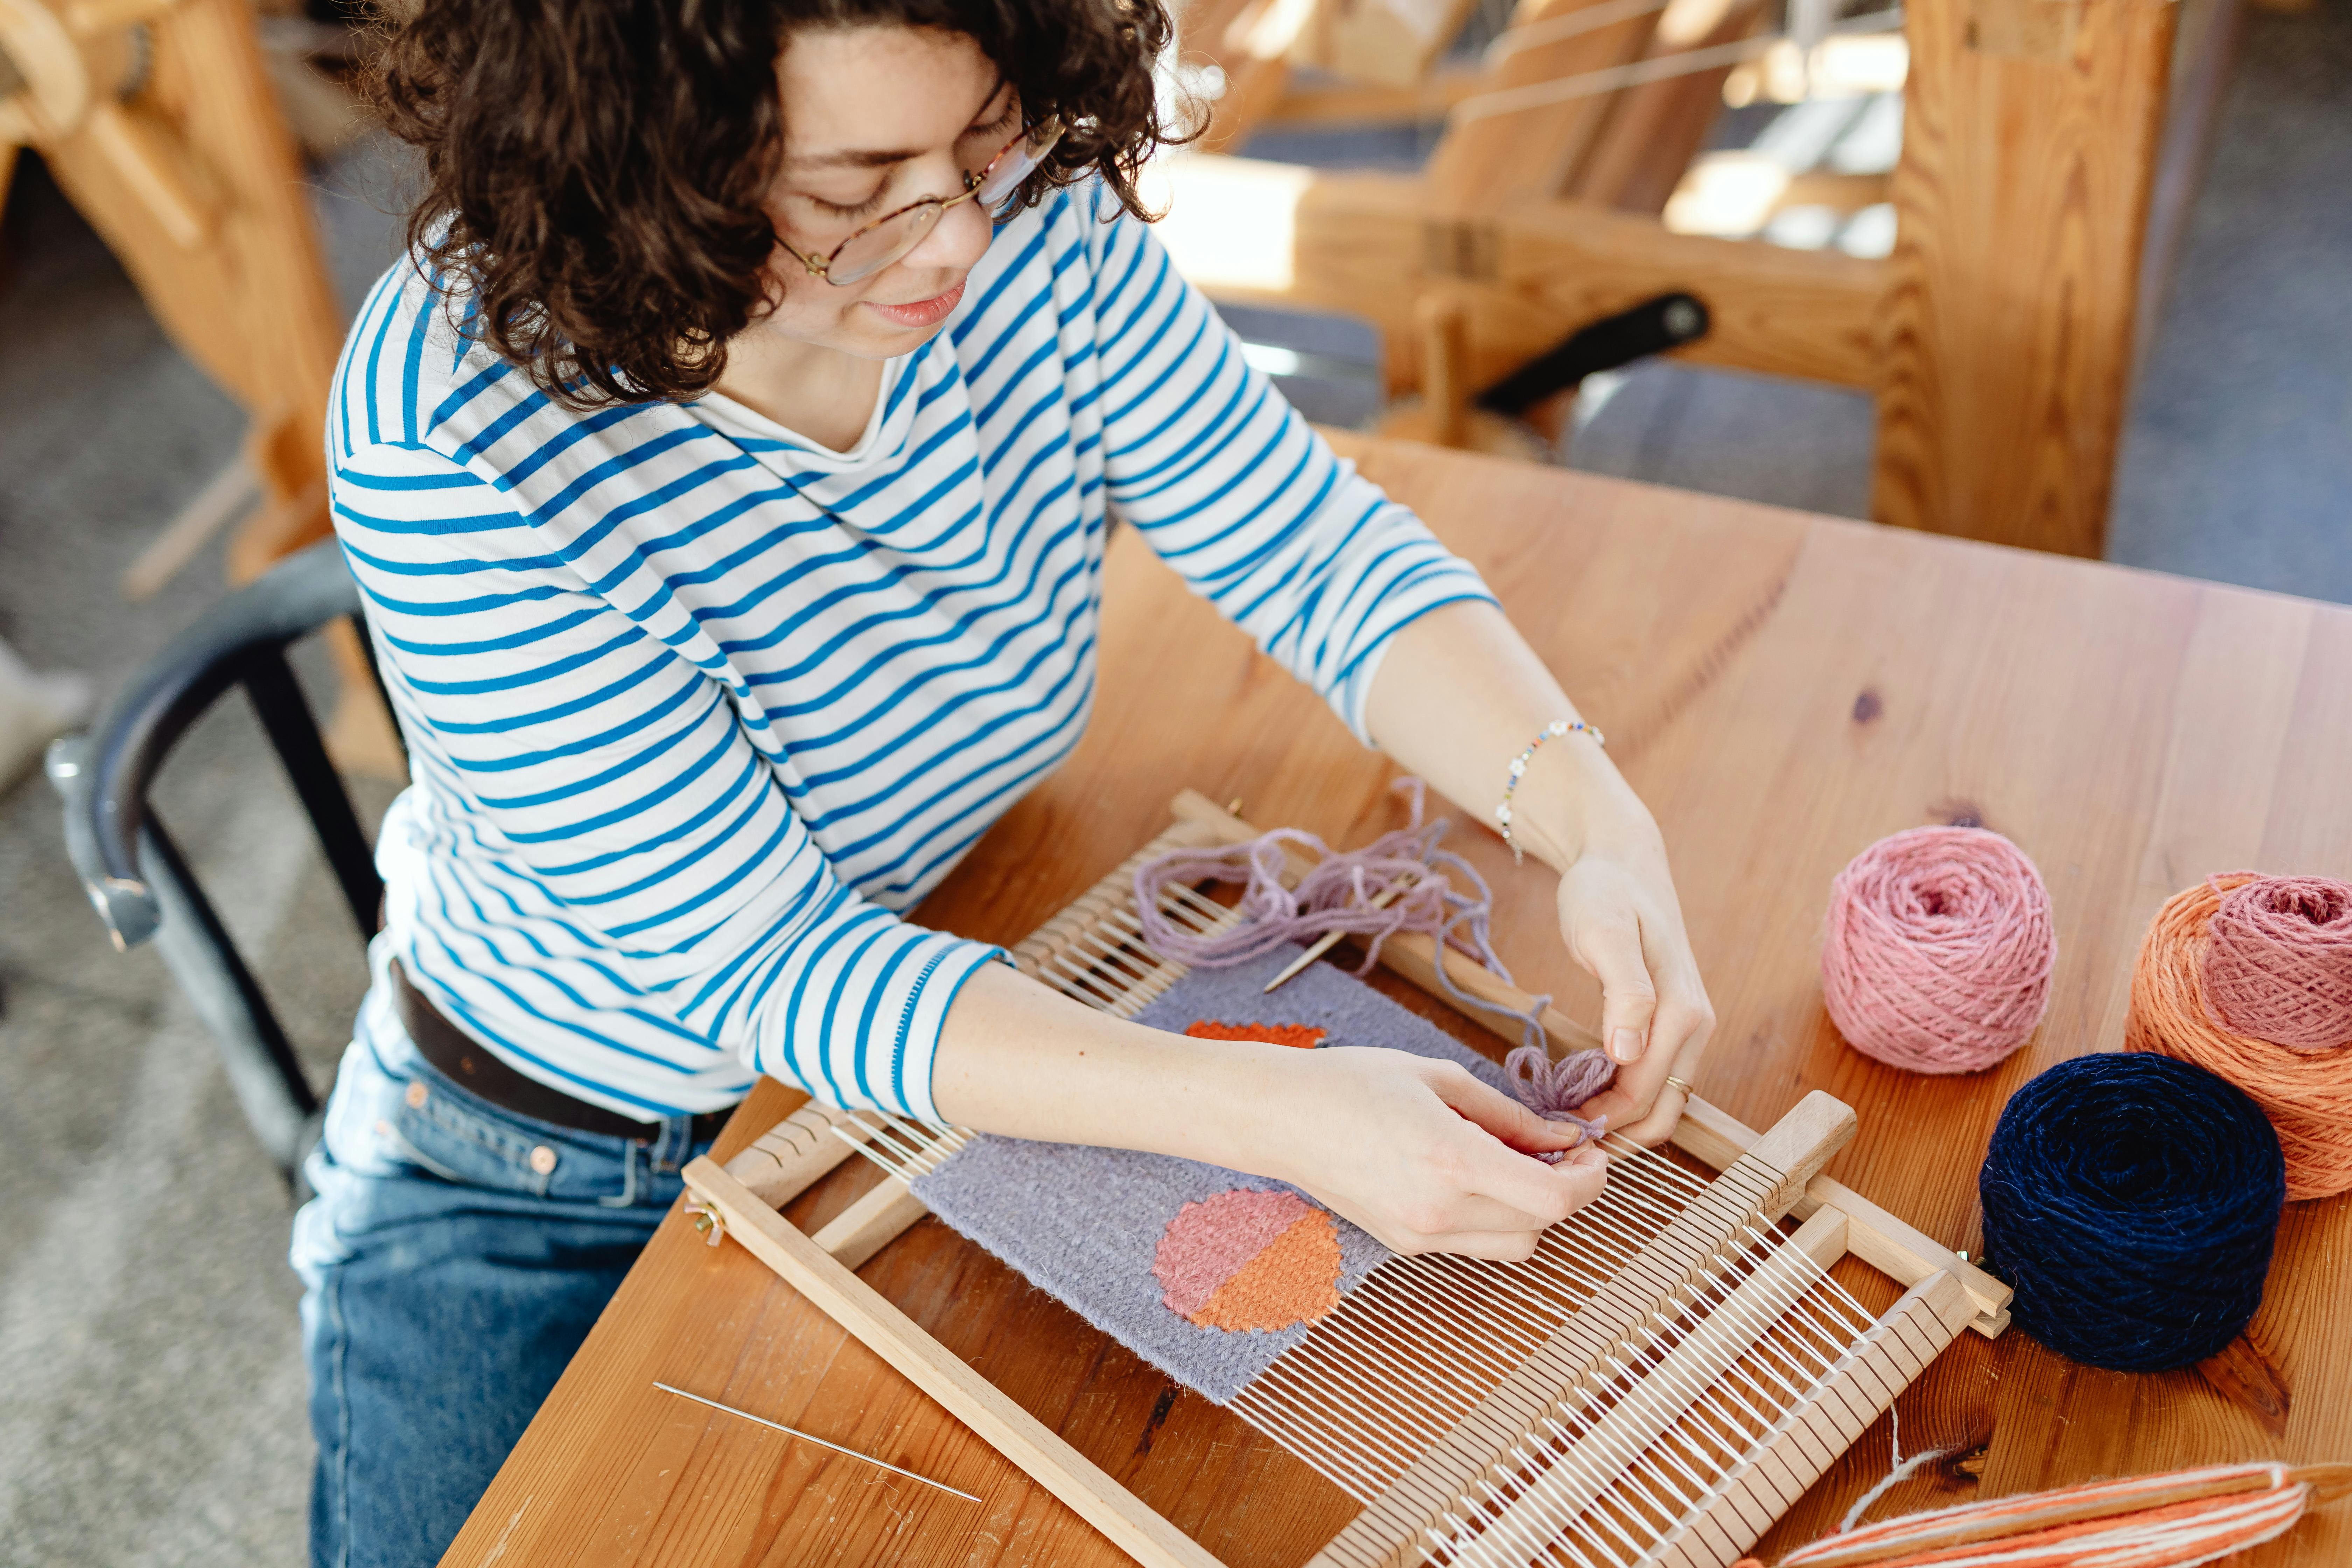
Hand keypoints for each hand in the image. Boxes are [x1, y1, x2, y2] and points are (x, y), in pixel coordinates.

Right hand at [1244, 1045, 1608, 1258]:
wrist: (1282, 1118)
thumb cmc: (1354, 1082)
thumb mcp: (1439, 1078)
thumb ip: (1507, 1114)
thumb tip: (1559, 1137)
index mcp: (1451, 1160)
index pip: (1553, 1198)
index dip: (1590, 1179)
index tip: (1592, 1153)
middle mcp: (1439, 1210)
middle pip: (1541, 1225)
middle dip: (1567, 1191)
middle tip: (1563, 1152)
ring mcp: (1420, 1235)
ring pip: (1514, 1245)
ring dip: (1533, 1212)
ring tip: (1519, 1167)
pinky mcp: (1405, 1244)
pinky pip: (1475, 1244)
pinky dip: (1495, 1219)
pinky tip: (1479, 1179)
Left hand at [1552, 804, 1715, 1145]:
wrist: (1621, 862)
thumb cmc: (1606, 893)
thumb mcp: (1604, 933)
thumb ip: (1624, 992)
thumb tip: (1629, 1053)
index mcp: (1682, 1013)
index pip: (1644, 1095)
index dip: (1602, 1124)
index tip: (1554, 1138)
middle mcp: (1695, 1028)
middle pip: (1661, 1113)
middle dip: (1615, 1138)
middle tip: (1559, 1149)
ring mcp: (1687, 1029)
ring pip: (1661, 1103)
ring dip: (1619, 1125)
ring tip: (1565, 1133)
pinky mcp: (1669, 1025)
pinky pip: (1653, 1080)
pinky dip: (1621, 1101)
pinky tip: (1582, 1102)